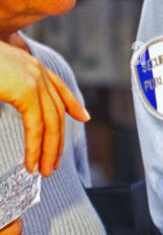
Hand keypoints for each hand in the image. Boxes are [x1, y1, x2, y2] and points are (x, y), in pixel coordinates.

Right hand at [0, 39, 89, 175]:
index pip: (57, 86)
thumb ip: (8, 91)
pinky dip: (36, 148)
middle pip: (57, 110)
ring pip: (51, 122)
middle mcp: (35, 69)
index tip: (83, 117)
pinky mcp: (25, 90)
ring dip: (50, 150)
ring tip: (45, 170)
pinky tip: (32, 163)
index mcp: (28, 64)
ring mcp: (33, 78)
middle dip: (58, 139)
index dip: (71, 103)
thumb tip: (8, 105)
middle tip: (55, 162)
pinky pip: (37, 126)